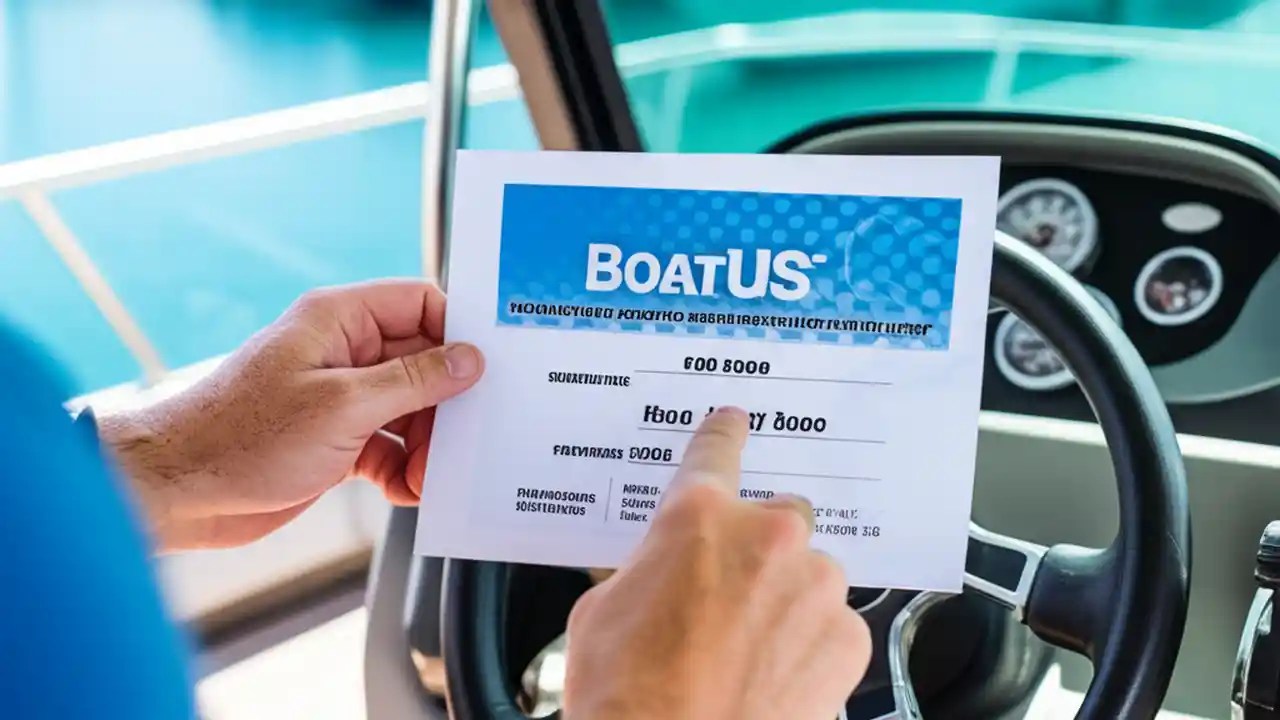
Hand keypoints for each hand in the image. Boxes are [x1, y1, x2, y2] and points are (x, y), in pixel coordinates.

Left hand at [99, 280, 483, 551]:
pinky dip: (403, 469)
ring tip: (431, 474)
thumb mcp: (343, 405)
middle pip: (423, 363)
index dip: (458, 334)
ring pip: (410, 409)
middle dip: (447, 403)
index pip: (420, 305)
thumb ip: (413, 381)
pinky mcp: (335, 440)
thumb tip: (468, 360)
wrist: (179, 491)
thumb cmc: (240, 438)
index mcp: (339, 320)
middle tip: (465, 437)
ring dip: (428, 444)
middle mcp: (342, 353)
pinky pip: (389, 445)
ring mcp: (340, 398)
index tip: (486, 370)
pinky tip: (407, 490)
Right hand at [562, 407, 871, 718]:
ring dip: (786, 597)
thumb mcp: (604, 610)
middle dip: (760, 545)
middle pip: (781, 515)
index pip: (716, 453)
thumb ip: (647, 569)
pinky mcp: (845, 639)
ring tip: (747, 649)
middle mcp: (766, 538)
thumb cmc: (626, 692)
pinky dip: (809, 643)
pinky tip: (774, 675)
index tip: (736, 421)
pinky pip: (831, 624)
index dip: (724, 435)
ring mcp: (813, 588)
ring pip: (809, 573)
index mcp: (697, 518)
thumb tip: (658, 572)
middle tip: (729, 592)